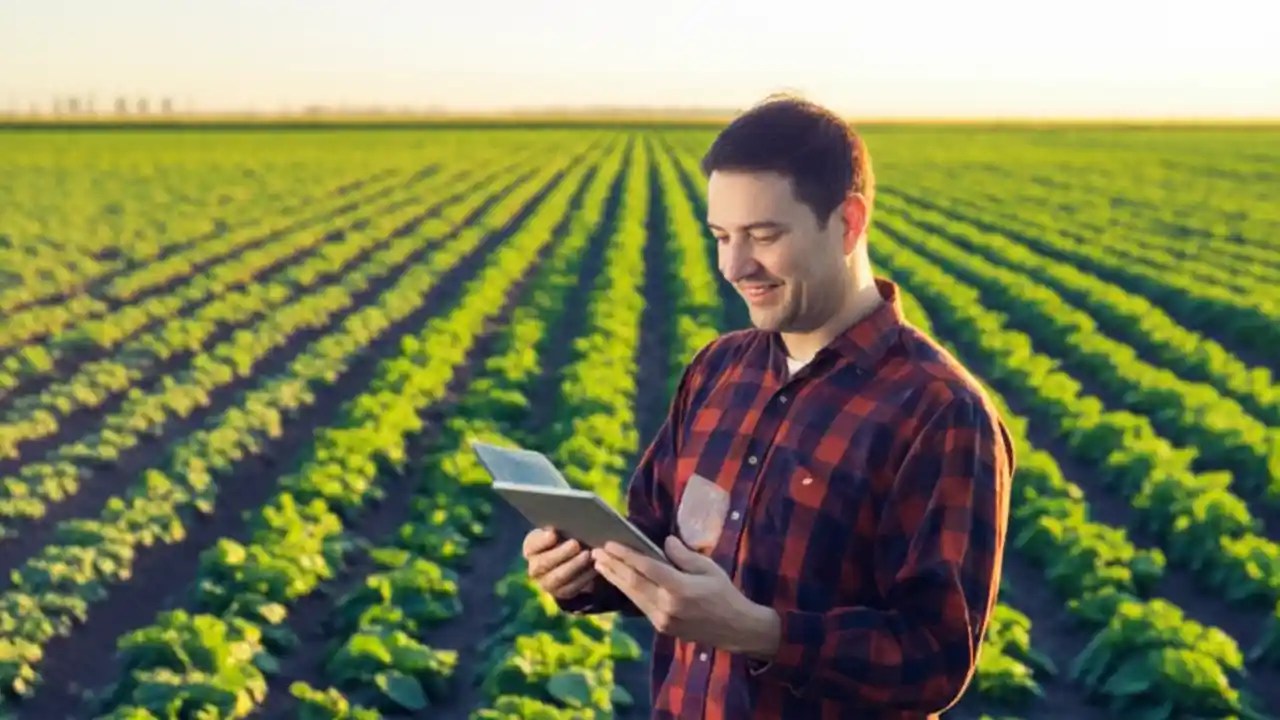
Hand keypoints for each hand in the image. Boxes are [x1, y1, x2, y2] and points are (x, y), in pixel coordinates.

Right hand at [523, 526, 598, 599]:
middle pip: (543, 563)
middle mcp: (534, 568)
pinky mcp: (561, 593)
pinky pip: (571, 588)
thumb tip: (572, 522)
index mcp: (531, 548)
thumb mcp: (561, 530)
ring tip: (588, 555)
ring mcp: (546, 583)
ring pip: (558, 577)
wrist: (570, 560)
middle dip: (561, 553)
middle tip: (576, 544)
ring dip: (574, 566)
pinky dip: (584, 578)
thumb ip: (563, 526)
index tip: (553, 534)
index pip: (532, 545)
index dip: (541, 541)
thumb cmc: (565, 538)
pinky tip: (594, 567)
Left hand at [591, 535, 779, 657]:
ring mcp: (662, 619)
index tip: (609, 544)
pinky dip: (627, 590)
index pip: (646, 568)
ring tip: (599, 564)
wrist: (735, 629)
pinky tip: (618, 580)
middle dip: (612, 566)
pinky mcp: (661, 627)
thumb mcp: (709, 569)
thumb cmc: (724, 593)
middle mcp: (666, 606)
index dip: (625, 555)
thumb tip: (665, 542)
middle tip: (595, 551)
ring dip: (614, 578)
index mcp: (680, 589)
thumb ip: (684, 556)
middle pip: (632, 583)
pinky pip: (640, 605)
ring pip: (632, 595)